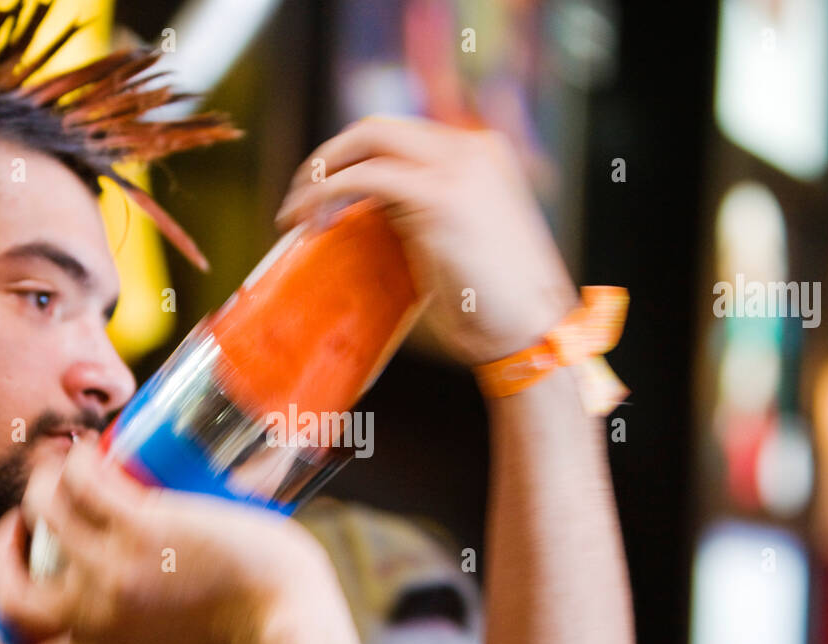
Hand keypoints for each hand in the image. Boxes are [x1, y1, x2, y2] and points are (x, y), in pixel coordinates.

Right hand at [0, 438, 333, 643]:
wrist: (288, 617)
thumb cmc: (253, 631)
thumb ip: (143, 639)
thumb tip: (142, 613)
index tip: (14, 620)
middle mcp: (93, 617)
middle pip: (7, 592)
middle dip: (0, 555)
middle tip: (20, 532)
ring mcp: (113, 569)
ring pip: (42, 515)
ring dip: (40, 487)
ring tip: (58, 475)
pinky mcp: (142, 526)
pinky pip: (82, 482)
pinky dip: (75, 461)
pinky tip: (88, 452)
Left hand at [275, 115, 579, 366]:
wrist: (532, 333)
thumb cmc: (495, 305)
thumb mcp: (457, 241)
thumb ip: (421, 214)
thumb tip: (368, 215)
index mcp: (481, 154)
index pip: (399, 134)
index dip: (353, 156)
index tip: (323, 191)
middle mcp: (472, 149)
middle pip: (377, 126)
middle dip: (329, 156)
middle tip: (300, 196)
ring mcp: (458, 168)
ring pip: (366, 140)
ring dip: (321, 172)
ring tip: (295, 212)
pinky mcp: (439, 196)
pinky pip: (363, 177)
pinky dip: (327, 194)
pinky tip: (311, 222)